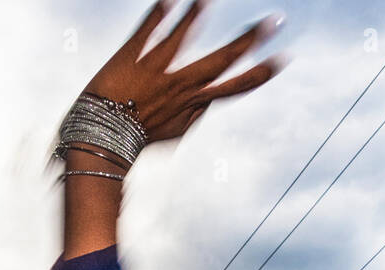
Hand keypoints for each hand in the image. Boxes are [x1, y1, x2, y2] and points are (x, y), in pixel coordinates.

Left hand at [85, 1, 281, 146]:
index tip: (283, 58)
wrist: (101, 140)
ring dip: (195, 18)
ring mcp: (156, 71)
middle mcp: (180, 87)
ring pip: (181, 41)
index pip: (236, 87)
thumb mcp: (174, 132)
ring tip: (206, 0)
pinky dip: (156, 15)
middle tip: (274, 21)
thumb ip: (194, 116)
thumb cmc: (138, 136)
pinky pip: (145, 33)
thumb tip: (208, 104)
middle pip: (222, 61)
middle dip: (251, 41)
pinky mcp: (130, 59)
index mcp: (194, 104)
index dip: (261, 74)